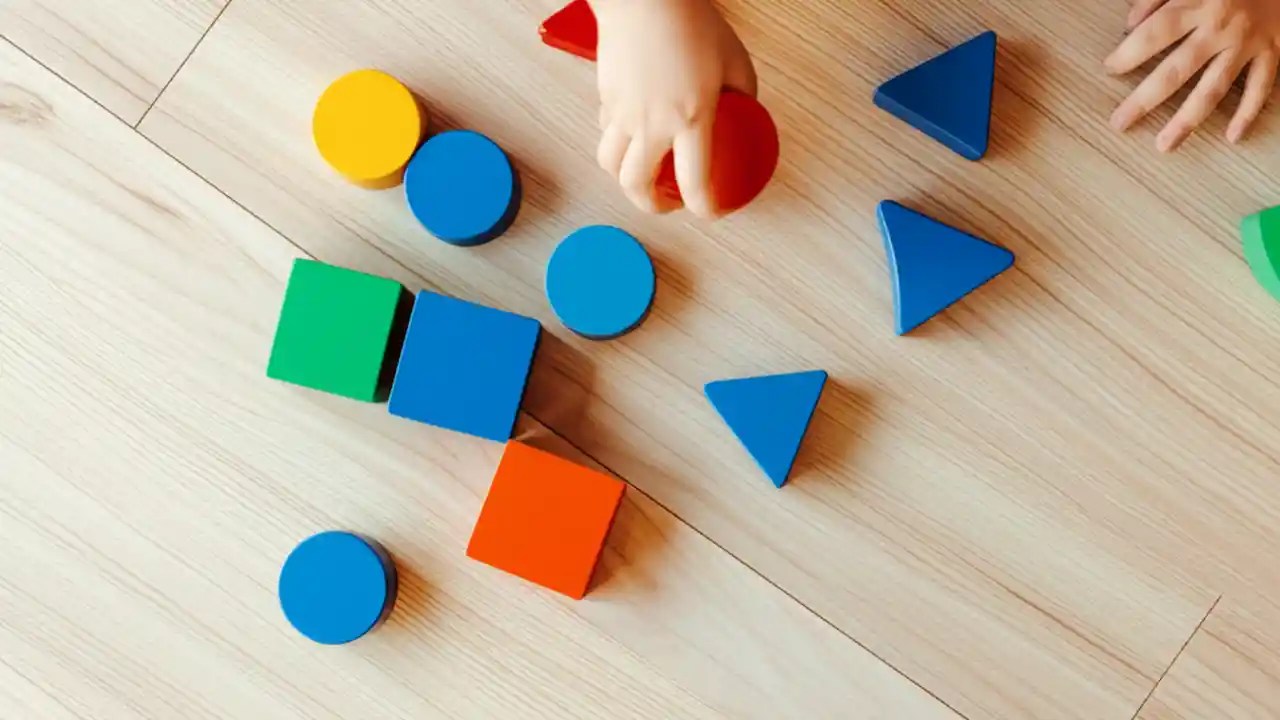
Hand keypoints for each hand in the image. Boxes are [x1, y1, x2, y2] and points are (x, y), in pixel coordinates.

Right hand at [592, 0, 755, 217]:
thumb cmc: (690, 21)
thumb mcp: (734, 59)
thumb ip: (741, 93)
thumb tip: (743, 113)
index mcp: (690, 118)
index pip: (694, 183)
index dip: (704, 208)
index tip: (710, 211)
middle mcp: (650, 123)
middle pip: (636, 186)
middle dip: (652, 206)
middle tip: (667, 203)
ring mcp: (622, 113)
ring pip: (610, 166)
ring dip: (626, 179)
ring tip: (642, 177)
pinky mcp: (605, 99)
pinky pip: (606, 134)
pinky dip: (617, 144)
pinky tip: (632, 136)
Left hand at [1105, 0, 1279, 151]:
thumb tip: (1130, 22)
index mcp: (1199, 3)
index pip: (1155, 34)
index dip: (1129, 53)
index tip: (1110, 69)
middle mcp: (1221, 28)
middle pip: (1177, 71)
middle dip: (1145, 100)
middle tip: (1120, 123)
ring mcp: (1248, 44)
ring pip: (1213, 88)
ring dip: (1187, 120)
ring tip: (1164, 145)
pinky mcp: (1274, 52)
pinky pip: (1261, 88)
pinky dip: (1248, 113)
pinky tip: (1233, 137)